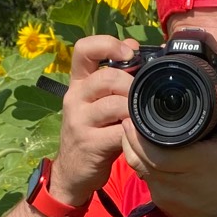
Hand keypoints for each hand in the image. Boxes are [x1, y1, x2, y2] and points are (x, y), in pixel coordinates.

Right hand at [47, 35, 134, 206]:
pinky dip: (133, 132)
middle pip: (107, 77)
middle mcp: (74, 98)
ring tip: (141, 117)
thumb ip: (114, 75)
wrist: (73, 171)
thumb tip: (133, 45)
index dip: (108, 44)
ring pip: (113, 104)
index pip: (84, 49)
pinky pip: (118, 132)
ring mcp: (79, 121)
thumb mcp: (98, 101)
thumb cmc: (92, 131)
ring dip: (134, 109)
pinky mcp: (89, 144)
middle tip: (143, 97)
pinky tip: (138, 135)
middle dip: (132, 85)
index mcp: (78, 83)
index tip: (129, 53)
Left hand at [122, 77, 216, 216]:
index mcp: (189, 162)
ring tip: (133, 131)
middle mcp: (171, 180)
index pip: (150, 147)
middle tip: (129, 118)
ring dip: (132, 149)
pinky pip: (143, 178)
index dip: (137, 131)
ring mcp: (162, 194)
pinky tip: (145, 152)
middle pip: (137, 156)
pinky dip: (142, 164)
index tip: (135, 113)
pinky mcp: (159, 202)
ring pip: (136, 167)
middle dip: (130, 136)